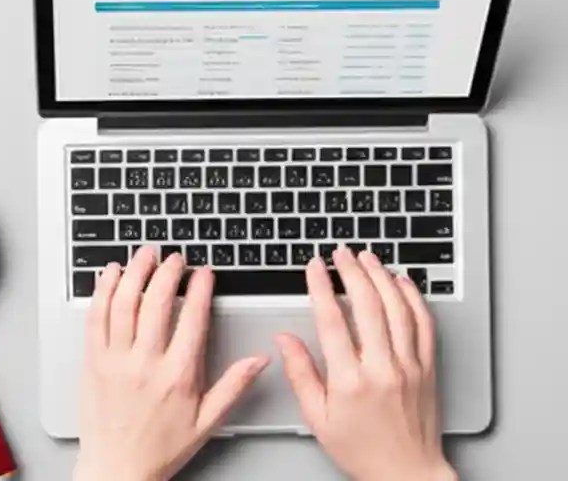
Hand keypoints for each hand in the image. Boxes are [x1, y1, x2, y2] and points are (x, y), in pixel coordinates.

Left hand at [75, 248, 269, 480]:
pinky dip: (102, 291)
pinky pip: (95, 317)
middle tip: (174, 257)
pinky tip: (109, 275)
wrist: (117, 468)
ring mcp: (115, 360)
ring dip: (134, 272)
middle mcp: (145, 363)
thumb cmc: (160, 448)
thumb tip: (260, 360)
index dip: (199, 289)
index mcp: (178, 376)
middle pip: (157, 303)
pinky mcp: (92, 361)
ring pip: (124, 303)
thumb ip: (234, 386)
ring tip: (144, 255)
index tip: (203, 272)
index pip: (192, 319)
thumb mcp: (207, 422)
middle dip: (167, 272)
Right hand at [275, 248, 456, 480]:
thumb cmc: (362, 450)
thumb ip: (300, 374)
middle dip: (352, 271)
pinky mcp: (428, 368)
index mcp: (350, 381)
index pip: (332, 321)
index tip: (315, 267)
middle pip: (368, 306)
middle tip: (341, 253)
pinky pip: (424, 324)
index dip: (321, 287)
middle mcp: (382, 368)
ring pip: (398, 308)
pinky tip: (402, 282)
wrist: (408, 473)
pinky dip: (414, 298)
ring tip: (368, 258)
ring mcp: (409, 366)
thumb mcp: (317, 418)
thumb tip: (285, 340)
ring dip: (381, 277)